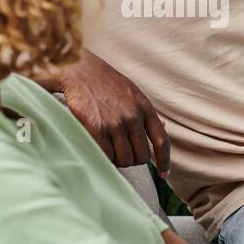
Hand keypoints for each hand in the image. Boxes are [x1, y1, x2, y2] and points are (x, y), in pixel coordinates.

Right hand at [57, 51, 170, 175]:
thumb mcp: (132, 92)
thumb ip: (146, 112)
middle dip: (132, 160)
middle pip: (141, 157)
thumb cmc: (104, 81)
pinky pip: (105, 155)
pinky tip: (98, 148)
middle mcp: (133, 117)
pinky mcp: (96, 129)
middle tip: (121, 154)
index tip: (163, 174)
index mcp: (144, 108)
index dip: (164, 161)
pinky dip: (102, 156)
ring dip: (116, 160)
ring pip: (124, 159)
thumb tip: (164, 127)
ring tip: (108, 149)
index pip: (161, 141)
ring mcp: (115, 124)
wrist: (79, 69)